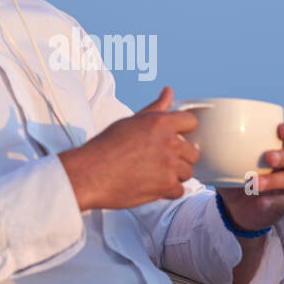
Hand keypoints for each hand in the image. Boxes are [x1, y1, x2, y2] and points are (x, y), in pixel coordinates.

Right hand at [58, 84, 200, 210]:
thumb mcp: (131, 121)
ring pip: (187, 172)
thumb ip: (155, 108)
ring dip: (174, 175)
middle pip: (193, 152)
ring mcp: (169, 165)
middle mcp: (169, 143)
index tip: (174, 139)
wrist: (90, 173)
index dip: (183, 131)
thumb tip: (168, 92)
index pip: (191, 122)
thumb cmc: (105, 146)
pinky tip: (152, 186)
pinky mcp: (166, 186)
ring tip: (153, 174)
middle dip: (180, 157)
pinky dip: (168, 191)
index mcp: (161, 123)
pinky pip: (179, 190)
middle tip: (160, 160)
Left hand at [216, 121, 283, 229]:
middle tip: (267, 158)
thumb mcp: (226, 164)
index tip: (280, 130)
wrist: (238, 208)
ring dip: (273, 180)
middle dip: (281, 156)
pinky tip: (260, 202)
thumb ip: (219, 151)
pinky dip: (272, 201)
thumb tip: (195, 139)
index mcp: (276, 148)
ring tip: (254, 183)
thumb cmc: (235, 178)